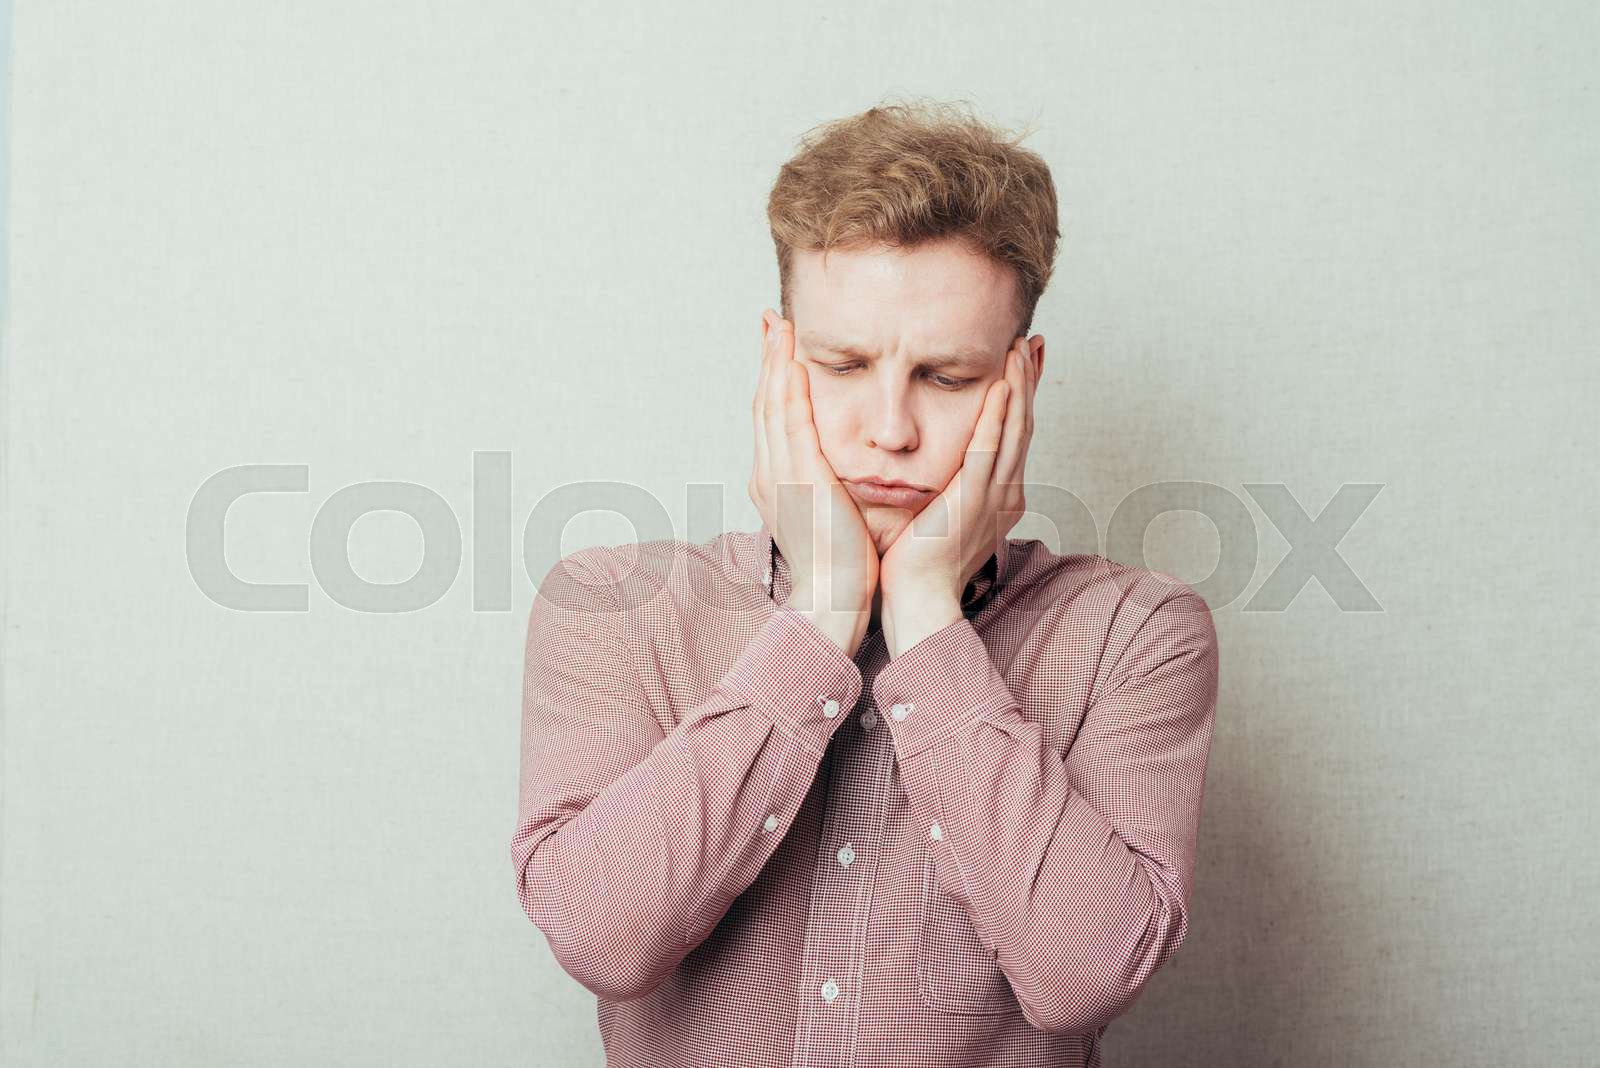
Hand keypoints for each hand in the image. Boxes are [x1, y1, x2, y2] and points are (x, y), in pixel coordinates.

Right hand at [748, 310, 878, 650]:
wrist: (834, 599)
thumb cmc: (839, 566)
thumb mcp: (823, 518)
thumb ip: (819, 489)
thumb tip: (828, 471)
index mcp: (772, 483)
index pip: (770, 419)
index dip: (771, 380)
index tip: (777, 348)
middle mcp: (768, 474)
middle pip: (763, 403)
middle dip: (767, 360)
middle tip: (770, 322)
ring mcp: (779, 476)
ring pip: (771, 406)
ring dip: (774, 363)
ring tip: (780, 328)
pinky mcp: (801, 478)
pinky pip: (791, 423)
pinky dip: (788, 390)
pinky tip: (793, 362)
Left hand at [878, 336, 1035, 652]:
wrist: (918, 603)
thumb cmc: (917, 567)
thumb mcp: (940, 519)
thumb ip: (946, 491)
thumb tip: (939, 473)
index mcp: (998, 498)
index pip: (1012, 437)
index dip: (1020, 398)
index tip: (1021, 363)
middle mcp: (1004, 495)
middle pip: (1022, 426)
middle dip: (1028, 382)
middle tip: (1031, 343)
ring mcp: (993, 498)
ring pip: (1013, 431)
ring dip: (1019, 386)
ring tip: (1020, 348)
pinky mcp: (974, 501)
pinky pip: (990, 450)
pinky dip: (998, 416)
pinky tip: (1003, 387)